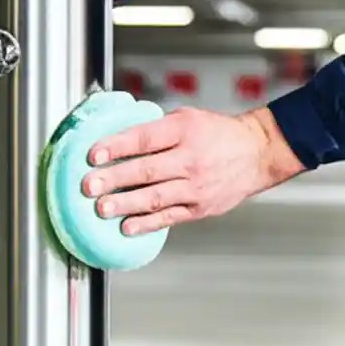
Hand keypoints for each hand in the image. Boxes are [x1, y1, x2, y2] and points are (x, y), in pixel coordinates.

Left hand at [83, 107, 306, 234]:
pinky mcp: (200, 208)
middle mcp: (191, 158)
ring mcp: (196, 186)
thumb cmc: (217, 134)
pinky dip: (147, 223)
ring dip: (125, 204)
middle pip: (147, 170)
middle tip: (87, 185)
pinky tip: (127, 227)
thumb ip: (156, 129)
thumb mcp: (188, 118)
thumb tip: (116, 139)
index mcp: (184, 130)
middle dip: (114, 178)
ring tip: (101, 208)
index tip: (93, 154)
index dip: (117, 146)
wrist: (257, 154)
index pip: (145, 137)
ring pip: (156, 197)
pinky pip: (170, 217)